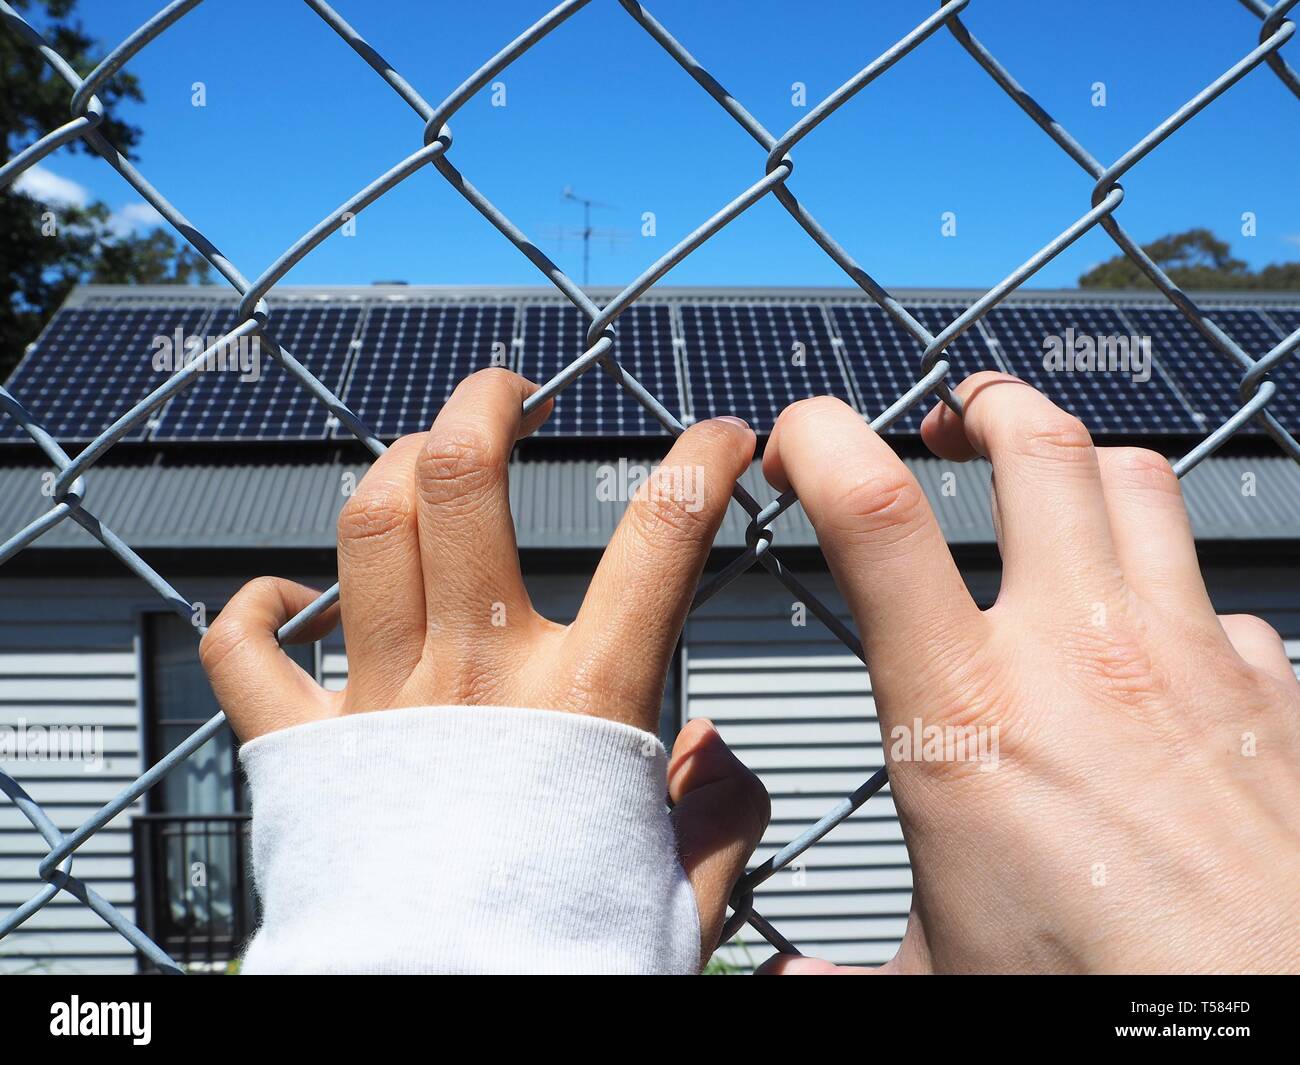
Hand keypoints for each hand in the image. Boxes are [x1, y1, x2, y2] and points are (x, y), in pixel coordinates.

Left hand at [198, 368, 769, 965]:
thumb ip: (718, 814)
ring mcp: (382, 703)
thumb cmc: (560, 960)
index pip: (663, 539)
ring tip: (421, 461)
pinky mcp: (301, 751)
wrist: (443, 1021)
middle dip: (490, 404)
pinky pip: (245, 652)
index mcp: (587, 701)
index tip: (723, 435)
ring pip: (367, 529)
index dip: (704, 462)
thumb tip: (715, 751)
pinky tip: (279, 599)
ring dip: (392, 469)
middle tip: (512, 392)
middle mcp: (478, 676)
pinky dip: (252, 611)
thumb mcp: (678, 894)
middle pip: (466, 481)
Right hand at [759, 372, 1299, 974]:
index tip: (797, 441)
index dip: (821, 438)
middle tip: (950, 419)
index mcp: (964, 716)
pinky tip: (1156, 643)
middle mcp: (1082, 657)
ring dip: (1080, 462)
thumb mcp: (932, 977)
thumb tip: (782, 981)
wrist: (1275, 1028)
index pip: (874, 514)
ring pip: (1138, 485)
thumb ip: (840, 968)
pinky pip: (1221, 597)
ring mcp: (1190, 662)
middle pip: (1035, 446)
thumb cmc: (1109, 997)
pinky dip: (1176, 594)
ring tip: (1048, 483)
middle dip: (982, 405)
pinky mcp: (1273, 693)